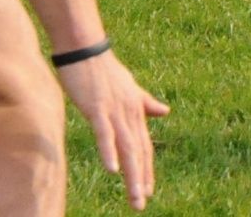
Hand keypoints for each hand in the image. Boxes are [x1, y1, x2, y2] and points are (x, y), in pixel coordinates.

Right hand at [58, 51, 169, 211]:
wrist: (85, 48)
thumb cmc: (103, 70)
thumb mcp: (129, 89)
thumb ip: (146, 103)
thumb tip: (165, 111)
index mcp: (136, 110)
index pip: (145, 145)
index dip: (147, 168)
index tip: (148, 190)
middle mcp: (130, 113)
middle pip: (140, 151)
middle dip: (141, 179)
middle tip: (141, 203)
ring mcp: (115, 111)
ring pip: (128, 147)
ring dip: (132, 174)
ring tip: (135, 196)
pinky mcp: (98, 107)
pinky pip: (106, 133)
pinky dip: (110, 151)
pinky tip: (113, 169)